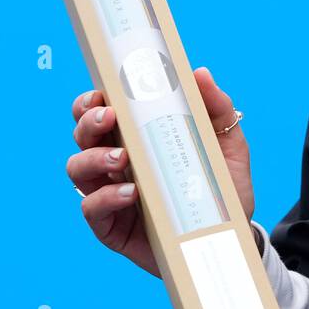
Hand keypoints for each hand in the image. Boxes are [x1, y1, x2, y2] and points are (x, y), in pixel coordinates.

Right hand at [65, 66, 254, 277]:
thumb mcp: (227, 144)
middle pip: (82, 135)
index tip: (103, 92)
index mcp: (137, 137)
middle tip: (110, 117)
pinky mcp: (112, 227)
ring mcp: (111, 194)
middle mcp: (117, 163)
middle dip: (88, 122)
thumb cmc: (223, 186)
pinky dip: (106, 196)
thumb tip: (199, 73)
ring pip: (78, 168)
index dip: (91, 100)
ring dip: (94, 158)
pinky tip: (131, 192)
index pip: (101, 113)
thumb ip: (216, 109)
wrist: (230, 235)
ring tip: (123, 157)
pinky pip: (92, 208)